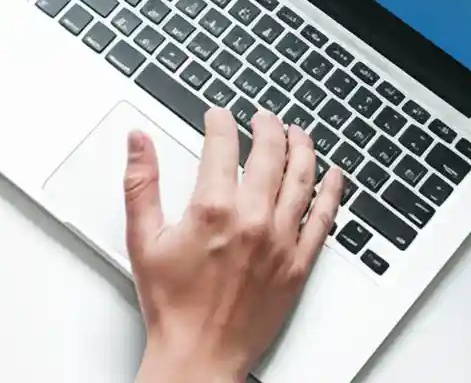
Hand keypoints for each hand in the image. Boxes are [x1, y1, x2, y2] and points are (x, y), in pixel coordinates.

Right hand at [125, 110, 344, 382]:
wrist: (199, 354)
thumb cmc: (172, 305)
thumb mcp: (143, 239)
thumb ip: (140, 183)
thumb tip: (138, 141)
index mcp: (212, 209)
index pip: (222, 145)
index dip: (220, 121)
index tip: (217, 115)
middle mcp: (251, 219)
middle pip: (269, 153)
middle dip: (266, 126)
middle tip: (262, 117)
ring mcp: (280, 241)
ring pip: (302, 177)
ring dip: (301, 147)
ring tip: (297, 133)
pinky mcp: (299, 264)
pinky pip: (324, 218)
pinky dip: (331, 191)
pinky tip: (333, 175)